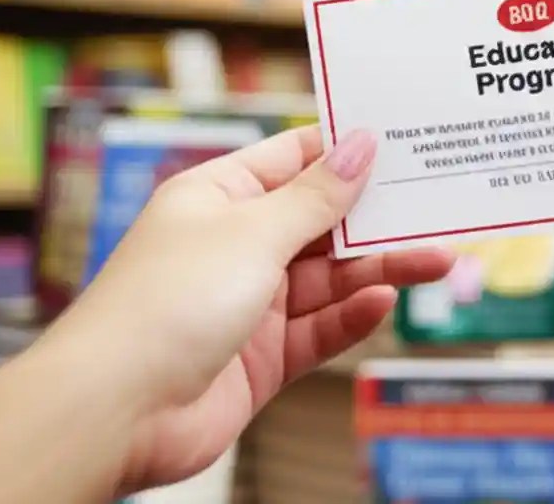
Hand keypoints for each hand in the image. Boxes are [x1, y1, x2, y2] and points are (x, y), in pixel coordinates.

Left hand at [44, 126, 453, 492]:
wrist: (116, 411)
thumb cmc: (164, 304)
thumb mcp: (253, 233)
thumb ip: (316, 197)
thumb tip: (360, 144)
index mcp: (217, 198)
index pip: (293, 160)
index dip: (346, 151)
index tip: (403, 142)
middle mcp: (233, 245)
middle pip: (321, 223)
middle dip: (377, 218)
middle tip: (437, 208)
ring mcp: (248, 303)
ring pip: (329, 279)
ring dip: (380, 269)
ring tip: (436, 259)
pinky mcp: (260, 356)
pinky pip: (319, 329)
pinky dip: (351, 316)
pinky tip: (384, 303)